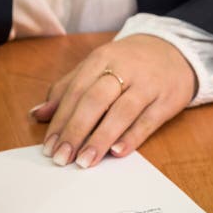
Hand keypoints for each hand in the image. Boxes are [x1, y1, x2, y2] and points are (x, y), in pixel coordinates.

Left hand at [31, 34, 195, 168]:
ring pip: (121, 112)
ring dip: (100, 138)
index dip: (60, 120)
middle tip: (62, 158)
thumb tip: (38, 114)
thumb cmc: (128, 65)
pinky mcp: (167, 100)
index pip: (75, 91)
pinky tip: (117, 153)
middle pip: (95, 100)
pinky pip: (147, 120)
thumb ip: (67, 89)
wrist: (174, 51)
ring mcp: (147, 85)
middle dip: (75, 131)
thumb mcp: (96, 68)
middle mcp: (124, 69)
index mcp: (101, 59)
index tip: (49, 146)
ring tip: (84, 161)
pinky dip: (132, 137)